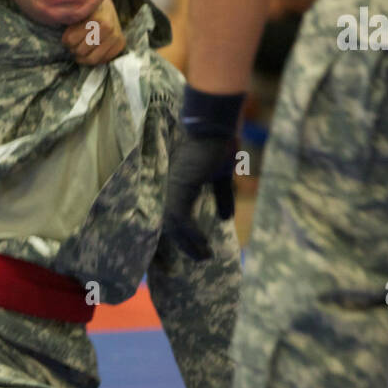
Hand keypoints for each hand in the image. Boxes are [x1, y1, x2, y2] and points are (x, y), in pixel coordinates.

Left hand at [63, 0, 126, 64]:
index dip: (66, 40)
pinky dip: (94, 57)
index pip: (70, 41)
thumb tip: (64, 40)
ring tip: (82, 48)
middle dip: (74, 49)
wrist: (105, 4)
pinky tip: (93, 49)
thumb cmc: (86, 10)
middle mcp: (107, 27)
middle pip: (80, 51)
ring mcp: (115, 36)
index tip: (68, 36)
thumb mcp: (76, 12)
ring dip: (83, 56)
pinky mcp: (120, 43)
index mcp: (94, 18)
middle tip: (75, 43)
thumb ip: (70, 24)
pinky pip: (102, 61)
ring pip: (91, 59)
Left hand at [162, 130, 237, 260]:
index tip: (183, 252)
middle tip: (186, 263)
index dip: (172, 236)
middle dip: (172, 247)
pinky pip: (181, 220)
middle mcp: (166, 188)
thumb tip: (226, 219)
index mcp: (173, 185)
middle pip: (161, 225)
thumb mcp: (221, 176)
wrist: (215, 124)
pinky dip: (191, 236)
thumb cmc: (218, 143)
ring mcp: (170, 188)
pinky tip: (203, 247)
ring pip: (171, 226)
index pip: (166, 216)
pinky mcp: (178, 188)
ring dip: (187, 245)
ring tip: (202, 257)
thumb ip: (221, 197)